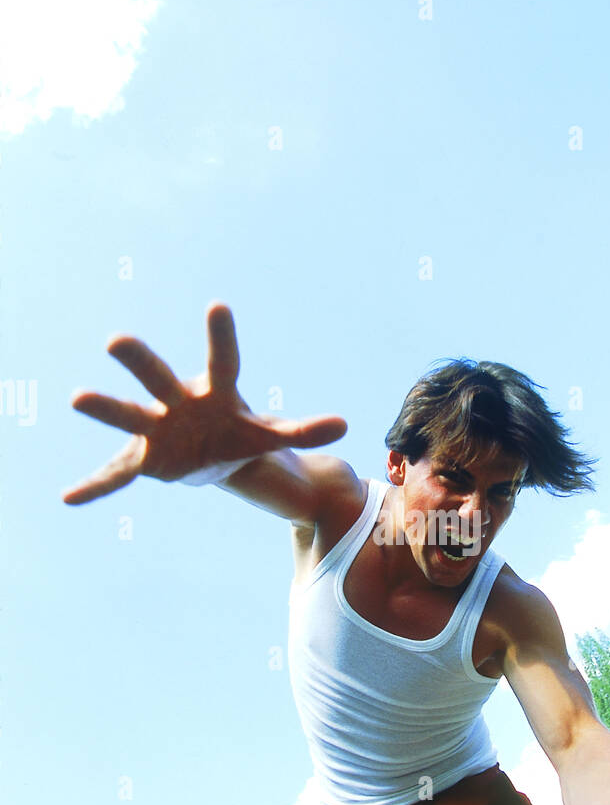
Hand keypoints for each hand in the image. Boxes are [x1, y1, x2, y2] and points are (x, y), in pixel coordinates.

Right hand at [63, 303, 346, 503]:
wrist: (210, 452)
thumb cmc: (240, 433)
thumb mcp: (271, 434)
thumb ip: (302, 428)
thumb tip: (345, 425)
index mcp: (216, 391)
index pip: (223, 361)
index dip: (221, 337)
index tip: (218, 307)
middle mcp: (178, 401)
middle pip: (159, 378)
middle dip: (139, 361)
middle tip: (116, 340)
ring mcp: (156, 429)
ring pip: (129, 416)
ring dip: (105, 408)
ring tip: (76, 398)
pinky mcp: (144, 460)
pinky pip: (116, 476)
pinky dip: (94, 487)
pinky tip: (68, 497)